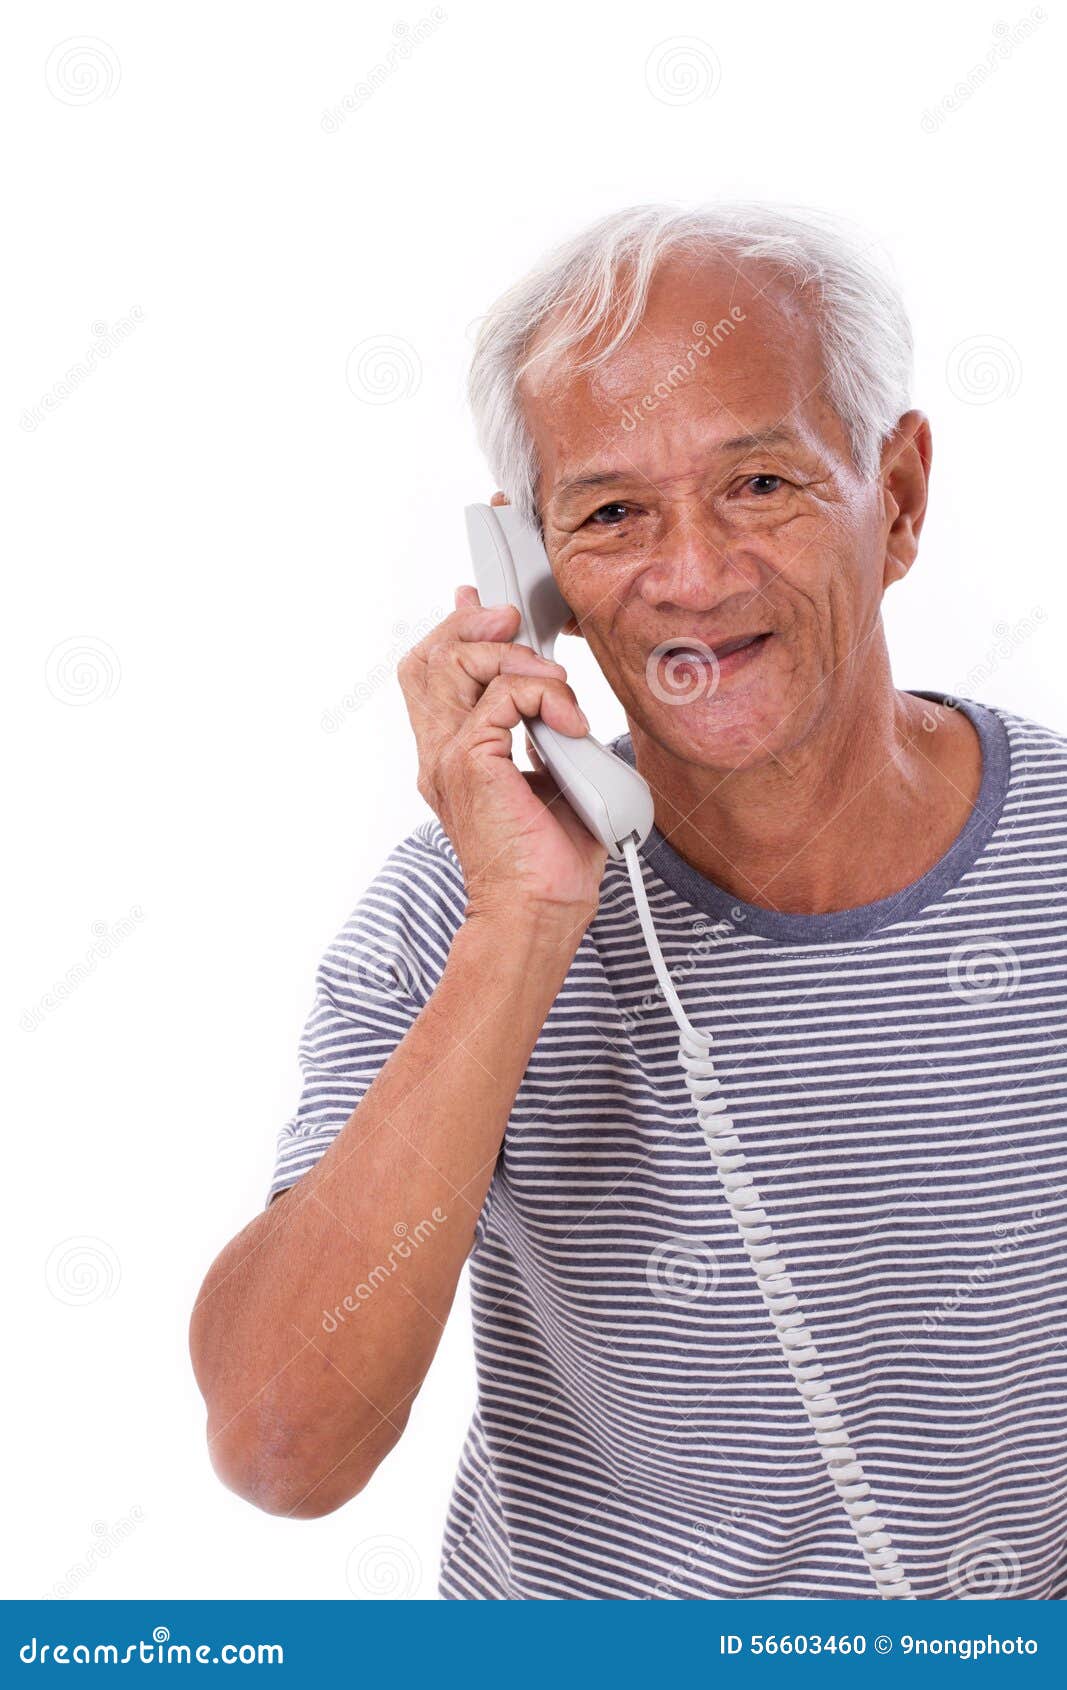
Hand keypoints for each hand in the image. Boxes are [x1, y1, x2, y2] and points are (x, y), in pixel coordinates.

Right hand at [397, 579, 608, 935]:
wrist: (539, 911)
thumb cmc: (552, 863)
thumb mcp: (554, 781)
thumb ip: (547, 737)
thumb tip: (565, 707)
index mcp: (453, 759)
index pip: (431, 676)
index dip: (454, 633)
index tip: (490, 611)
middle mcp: (440, 754)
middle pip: (429, 657)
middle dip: (475, 626)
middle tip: (516, 625)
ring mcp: (449, 756)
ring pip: (460, 663)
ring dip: (520, 660)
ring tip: (559, 692)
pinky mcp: (472, 761)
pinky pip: (504, 694)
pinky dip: (545, 695)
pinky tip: (571, 723)